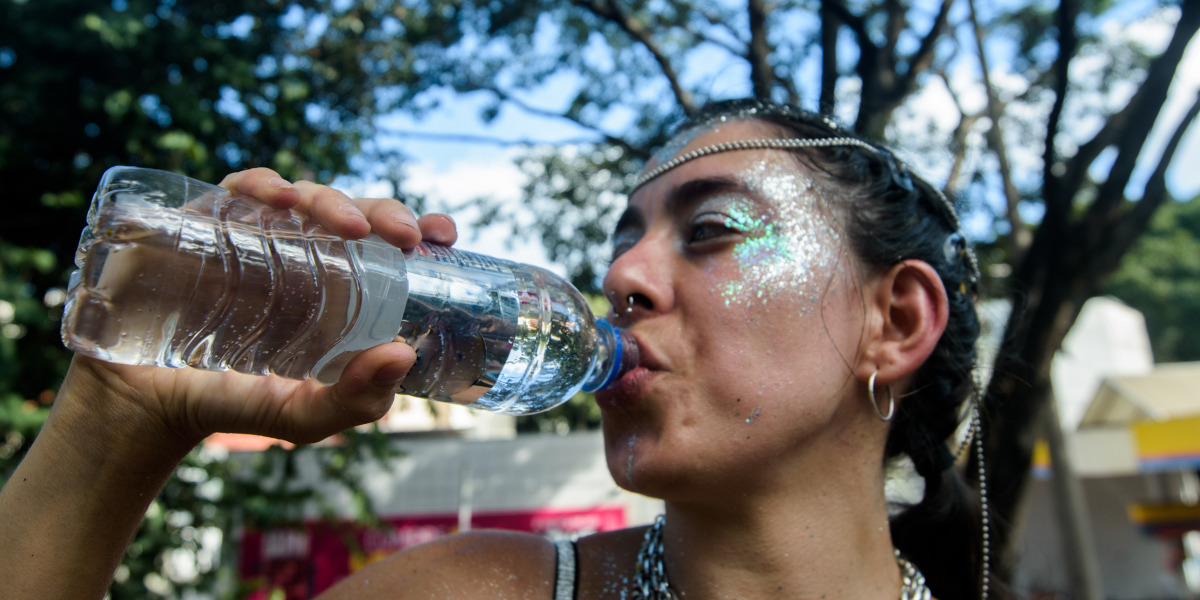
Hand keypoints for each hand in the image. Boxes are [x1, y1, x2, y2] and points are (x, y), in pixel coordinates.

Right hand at [62, 168, 457, 448]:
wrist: (147, 407)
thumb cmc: (234, 405)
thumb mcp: (306, 416)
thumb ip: (357, 400)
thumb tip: (403, 354)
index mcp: (338, 290)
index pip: (385, 246)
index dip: (417, 228)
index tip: (443, 233)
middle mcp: (302, 256)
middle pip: (350, 214)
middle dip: (383, 210)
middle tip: (404, 235)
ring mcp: (254, 237)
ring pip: (302, 196)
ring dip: (329, 198)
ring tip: (348, 226)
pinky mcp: (206, 226)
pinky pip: (236, 190)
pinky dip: (259, 183)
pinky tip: (274, 197)